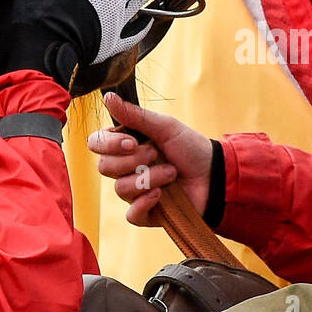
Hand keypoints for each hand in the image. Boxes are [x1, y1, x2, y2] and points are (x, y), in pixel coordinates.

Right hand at [88, 91, 213, 223]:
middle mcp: (126, 168)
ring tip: (172, 173)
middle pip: (104, 167)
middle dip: (132, 161)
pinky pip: (131, 214)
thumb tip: (107, 97)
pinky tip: (161, 195)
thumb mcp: (164, 126)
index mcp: (126, 145)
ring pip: (121, 188)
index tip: (131, 142)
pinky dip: (144, 203)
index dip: (108, 144)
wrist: (215, 175)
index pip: (96, 143)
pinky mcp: (147, 213)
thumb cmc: (190, 148)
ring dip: (149, 178)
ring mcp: (135, 191)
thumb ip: (134, 115)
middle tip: (156, 154)